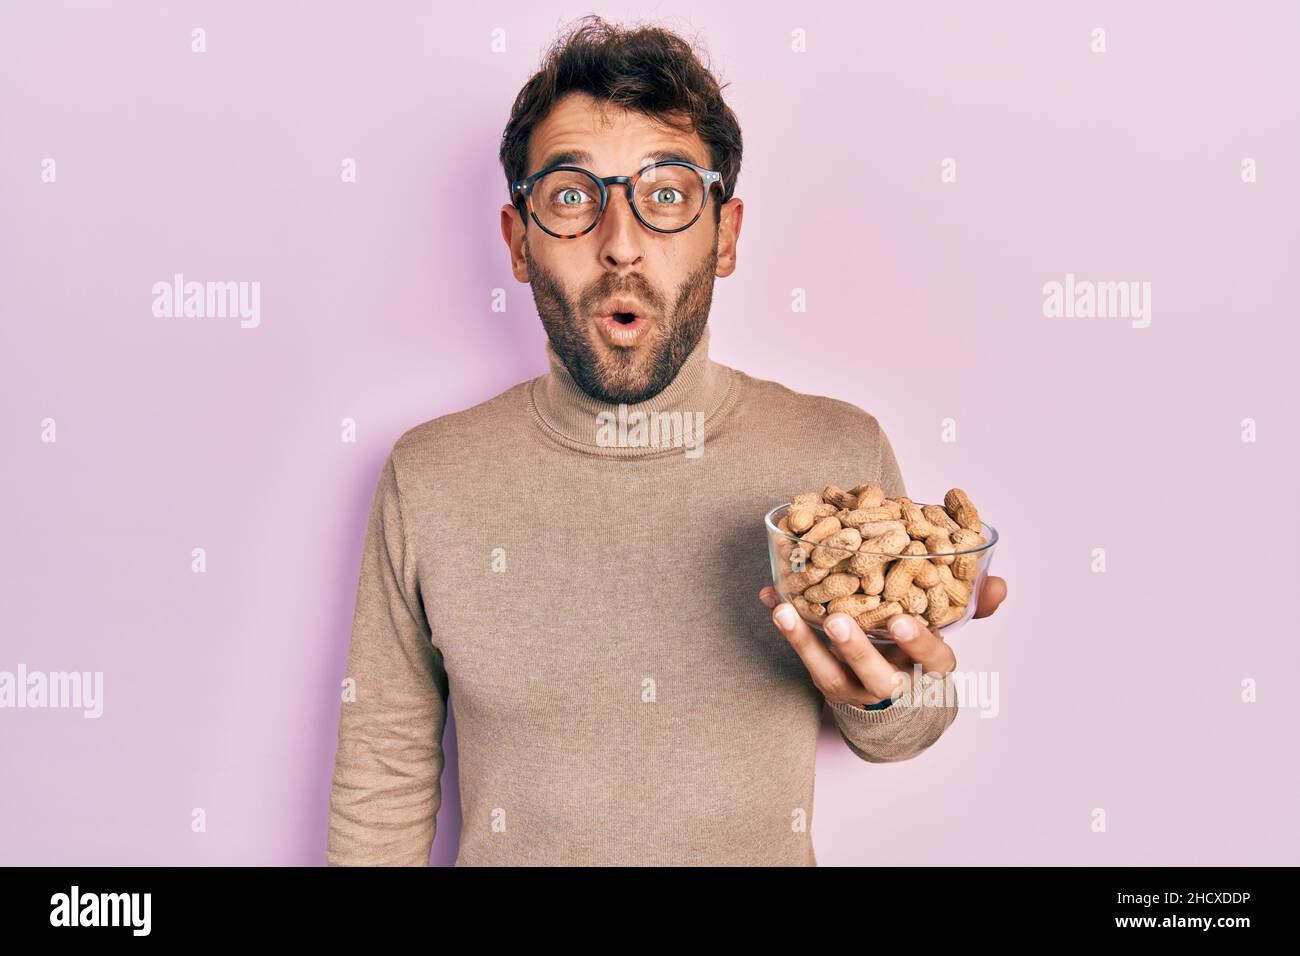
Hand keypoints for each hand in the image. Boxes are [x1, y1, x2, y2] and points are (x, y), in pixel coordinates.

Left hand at [757, 576, 1004, 706]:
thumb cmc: (923, 660)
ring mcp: (856, 690)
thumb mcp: (950, 636)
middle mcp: (892, 687)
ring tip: (784, 611)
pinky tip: (770, 598)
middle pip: (874, 675)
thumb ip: (971, 609)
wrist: (898, 713)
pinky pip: (804, 658)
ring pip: (829, 672)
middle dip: (856, 649)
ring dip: (804, 641)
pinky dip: (786, 628)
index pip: (930, 660)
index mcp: (930, 671)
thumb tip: (997, 584)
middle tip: (837, 621)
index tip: (903, 622)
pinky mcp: (828, 683)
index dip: (918, 643)